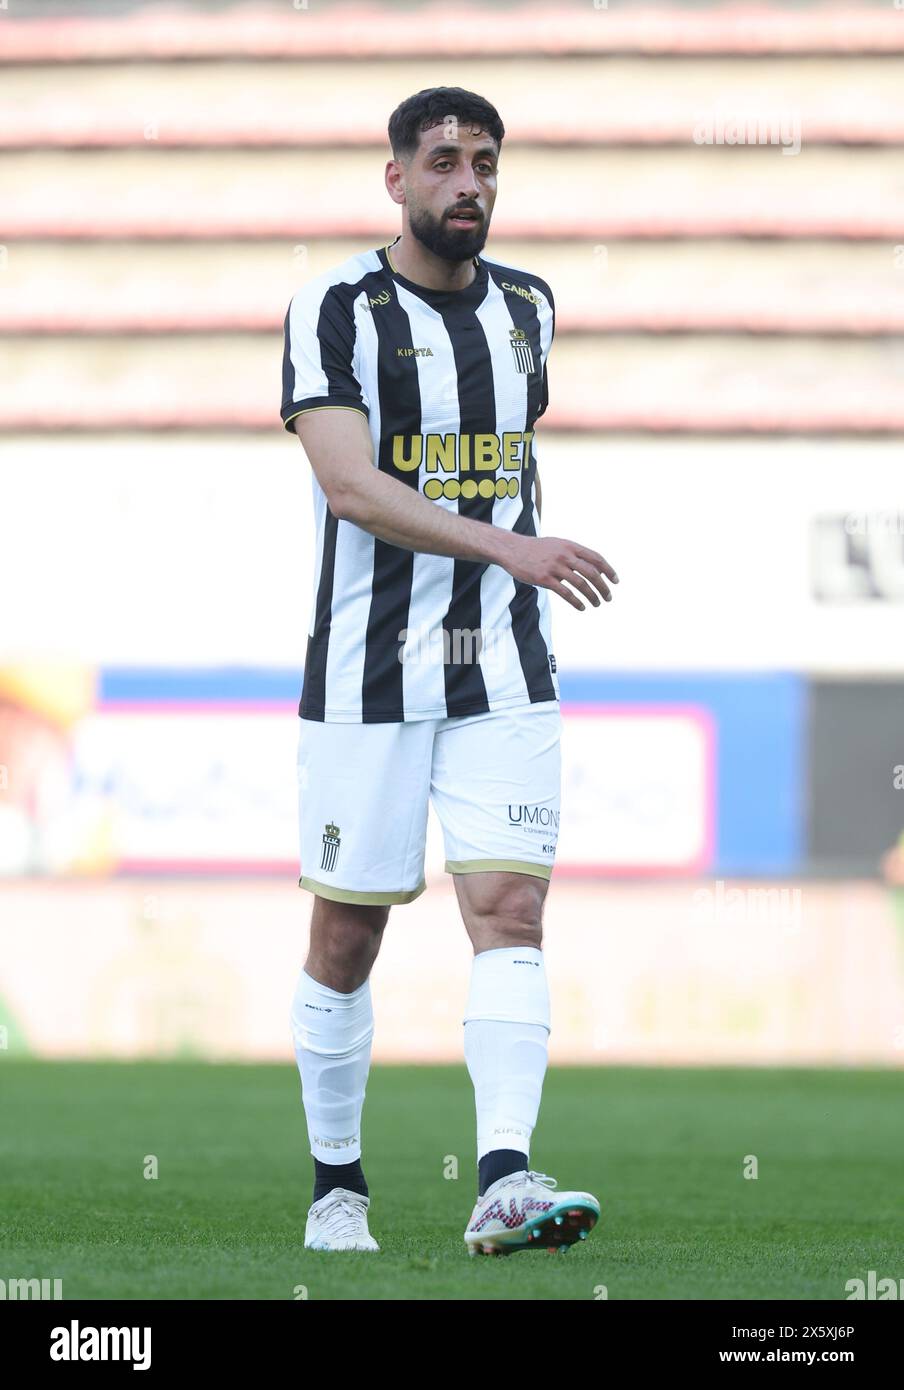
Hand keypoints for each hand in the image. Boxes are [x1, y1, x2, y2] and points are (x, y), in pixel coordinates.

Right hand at [504, 535, 618, 610]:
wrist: (512, 549)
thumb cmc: (536, 549)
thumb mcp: (557, 545)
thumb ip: (574, 554)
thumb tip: (593, 567)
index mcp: (570, 546)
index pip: (596, 558)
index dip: (608, 570)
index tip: (615, 581)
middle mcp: (564, 555)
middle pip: (591, 572)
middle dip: (603, 587)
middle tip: (608, 597)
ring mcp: (554, 566)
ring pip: (580, 584)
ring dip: (592, 596)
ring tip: (597, 604)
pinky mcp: (544, 578)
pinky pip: (565, 592)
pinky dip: (576, 601)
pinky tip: (582, 607)